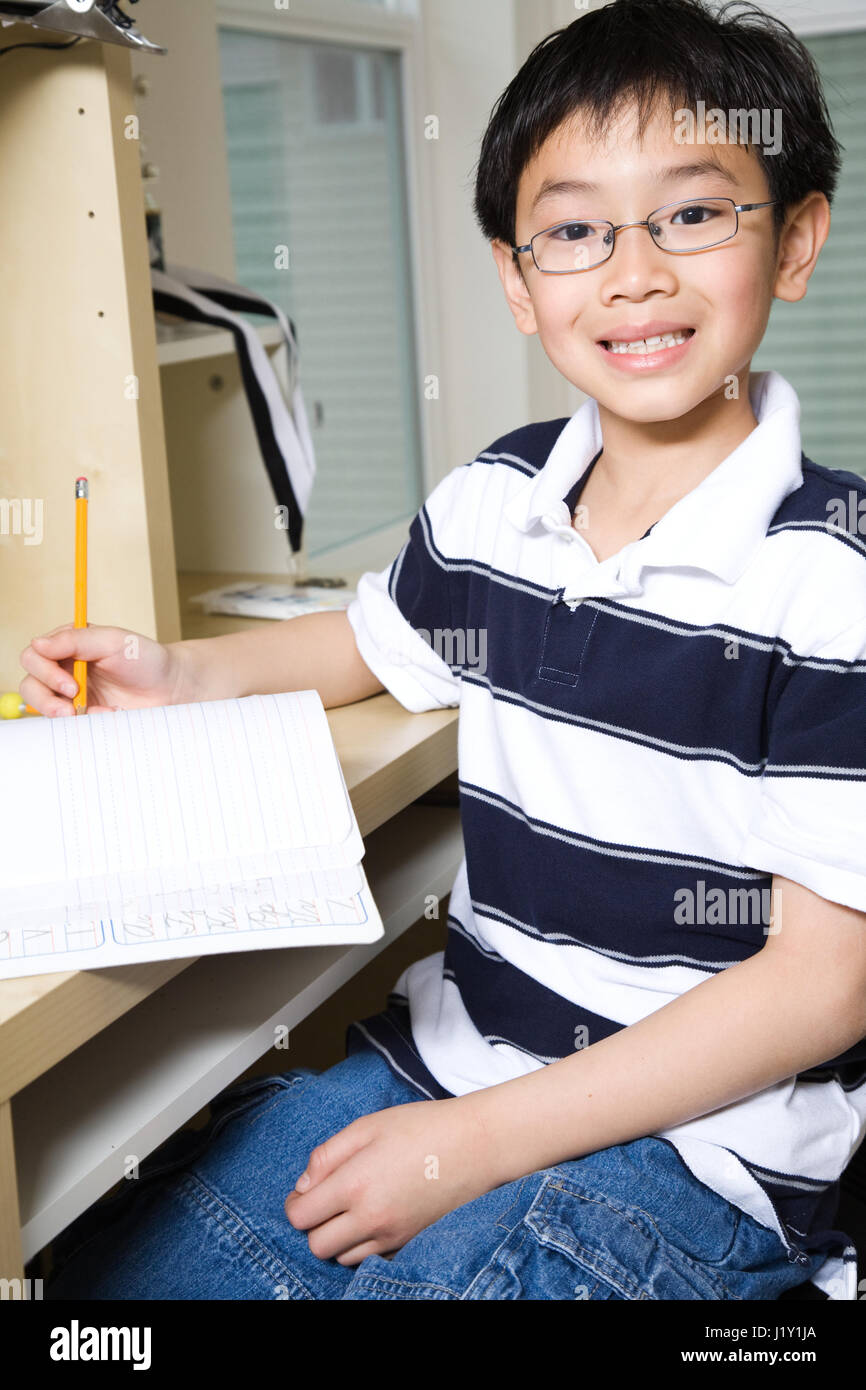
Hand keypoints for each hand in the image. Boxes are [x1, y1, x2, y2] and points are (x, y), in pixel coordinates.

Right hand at [19, 623, 187, 715]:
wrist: (171, 688)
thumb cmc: (145, 659)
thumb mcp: (113, 641)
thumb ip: (76, 640)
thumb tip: (38, 644)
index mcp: (67, 645)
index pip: (34, 656)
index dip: (45, 672)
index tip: (70, 685)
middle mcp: (64, 669)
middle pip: (31, 685)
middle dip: (46, 699)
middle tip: (70, 707)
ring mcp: (71, 695)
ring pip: (44, 708)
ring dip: (60, 714)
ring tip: (85, 714)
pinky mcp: (83, 715)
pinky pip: (69, 725)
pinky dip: (86, 723)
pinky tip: (109, 715)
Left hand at [284, 1095, 500, 1265]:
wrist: (477, 1145)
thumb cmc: (423, 1128)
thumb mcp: (367, 1126)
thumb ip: (327, 1155)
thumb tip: (303, 1185)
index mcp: (356, 1183)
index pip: (301, 1216)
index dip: (295, 1204)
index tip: (303, 1192)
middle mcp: (371, 1218)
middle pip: (316, 1245)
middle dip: (313, 1225)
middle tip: (324, 1201)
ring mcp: (392, 1236)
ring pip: (341, 1257)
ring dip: (336, 1238)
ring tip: (351, 1207)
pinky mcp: (409, 1243)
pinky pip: (370, 1259)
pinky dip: (362, 1245)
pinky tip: (372, 1218)